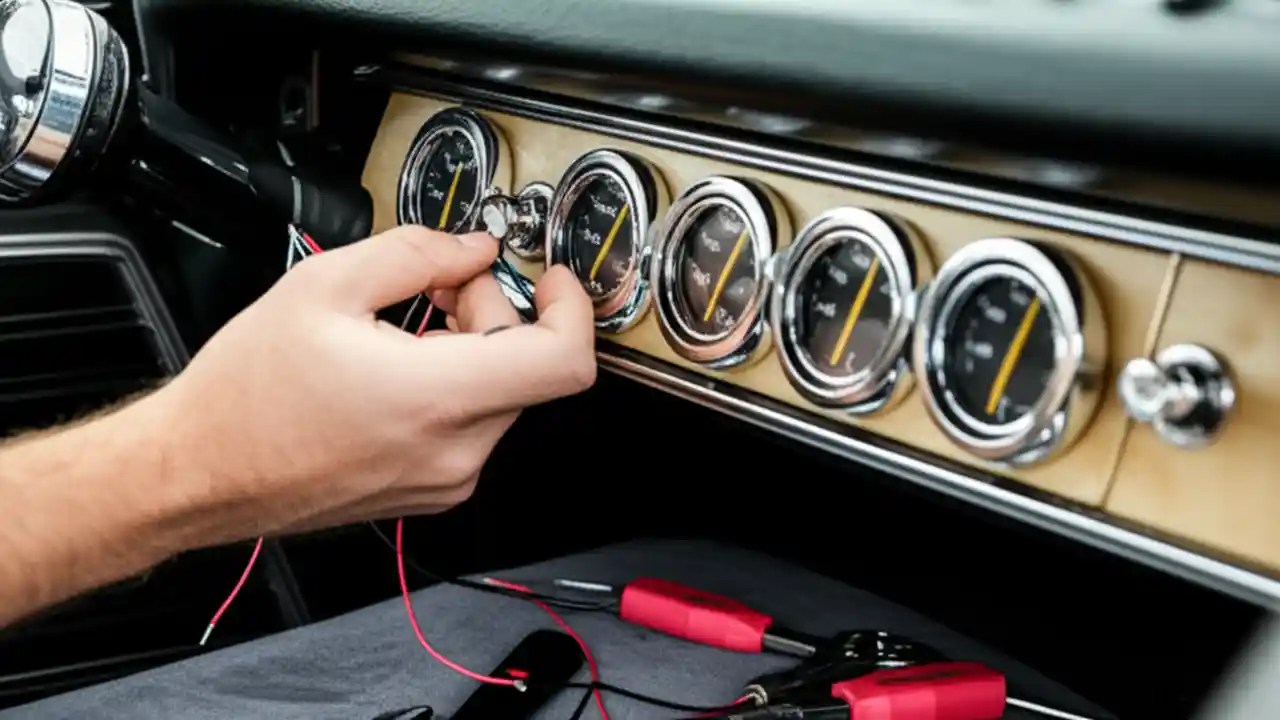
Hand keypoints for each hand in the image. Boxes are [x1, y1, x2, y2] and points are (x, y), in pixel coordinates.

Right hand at [145, 225, 595, 548]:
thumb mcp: (325, 285)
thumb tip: (472, 247)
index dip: (573, 310)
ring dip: (470, 346)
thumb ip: (417, 254)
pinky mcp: (433, 489)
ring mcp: (446, 477)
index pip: (563, 361)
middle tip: (439, 284)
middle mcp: (454, 449)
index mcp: (435, 398)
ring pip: (500, 392)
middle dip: (492, 311)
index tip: (554, 281)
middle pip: (525, 365)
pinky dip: (454, 383)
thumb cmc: (246, 396)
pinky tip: (399, 365)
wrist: (199, 472)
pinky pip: (472, 422)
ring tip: (403, 327)